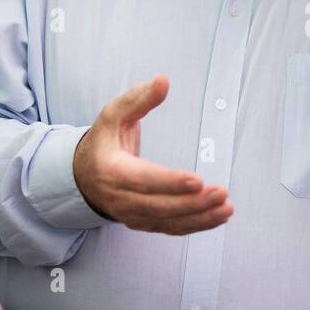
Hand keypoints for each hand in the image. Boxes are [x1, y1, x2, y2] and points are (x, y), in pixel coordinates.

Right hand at [72, 76, 231, 234]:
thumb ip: (138, 99)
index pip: (143, 179)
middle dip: (192, 203)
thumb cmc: (103, 142)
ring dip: (200, 218)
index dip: (170, 182)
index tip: (197, 180)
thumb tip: (163, 81)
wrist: (84, 176)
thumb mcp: (113, 115)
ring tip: (226, 208)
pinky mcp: (144, 223)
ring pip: (168, 221)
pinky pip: (171, 228)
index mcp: (112, 170)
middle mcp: (121, 198)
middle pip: (159, 206)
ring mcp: (132, 215)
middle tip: (221, 193)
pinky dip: (196, 225)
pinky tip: (218, 217)